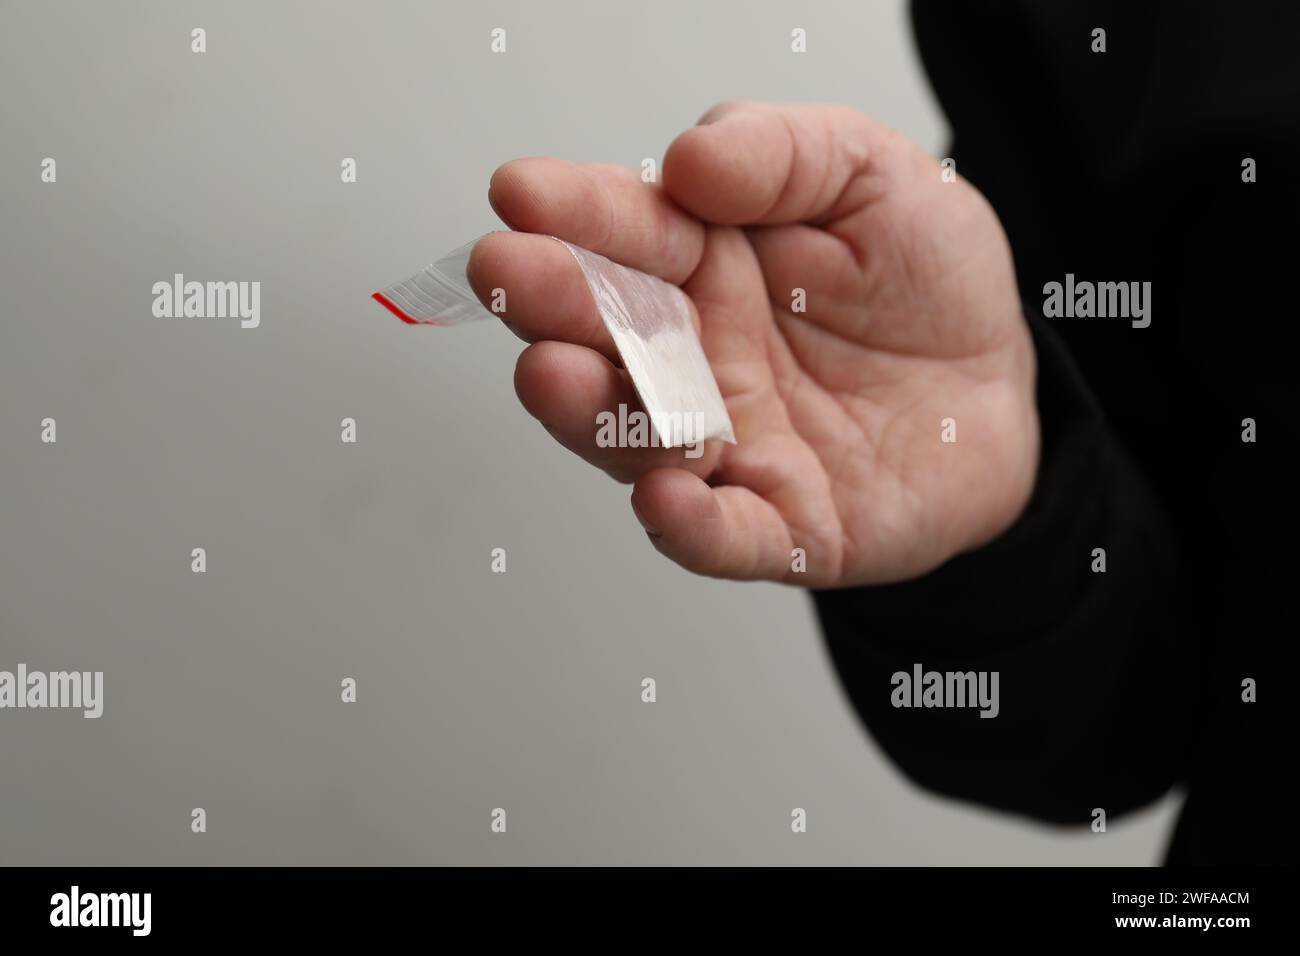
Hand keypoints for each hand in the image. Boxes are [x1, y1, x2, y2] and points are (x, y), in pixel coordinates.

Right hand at [467, 101, 1038, 586]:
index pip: (628, 235)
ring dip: (590, 414)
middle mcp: (696, 360)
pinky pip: (728, 536)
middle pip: (609, 337)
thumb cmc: (924, 280)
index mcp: (703, 267)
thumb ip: (780, 155)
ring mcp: (729, 447)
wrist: (998, 389)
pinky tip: (665, 495)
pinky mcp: (782, 526)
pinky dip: (690, 527)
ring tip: (556, 374)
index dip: (574, 212)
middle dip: (554, 305)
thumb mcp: (869, 176)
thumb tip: (688, 161)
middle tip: (512, 273)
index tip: (522, 192)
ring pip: (639, 442)